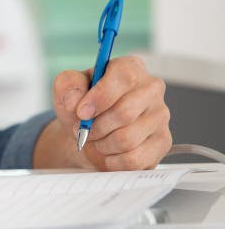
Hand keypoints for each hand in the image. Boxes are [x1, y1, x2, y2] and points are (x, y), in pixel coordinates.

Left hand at [35, 55, 171, 170]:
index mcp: (130, 67)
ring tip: (95, 139)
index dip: (100, 97)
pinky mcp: (162, 142)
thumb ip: (67, 86)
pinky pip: (135, 159)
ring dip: (102, 144)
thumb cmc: (82, 106)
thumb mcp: (66, 88)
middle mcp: (151, 88)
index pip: (124, 78)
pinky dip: (113, 161)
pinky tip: (108, 153)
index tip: (81, 112)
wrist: (88, 132)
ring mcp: (160, 116)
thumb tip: (74, 100)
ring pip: (128, 139)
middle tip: (83, 130)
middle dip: (96, 127)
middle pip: (125, 113)